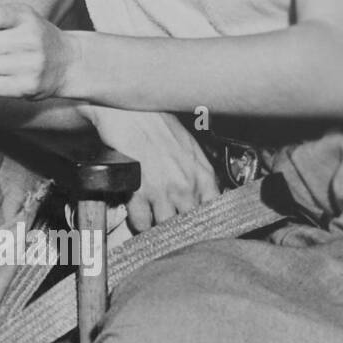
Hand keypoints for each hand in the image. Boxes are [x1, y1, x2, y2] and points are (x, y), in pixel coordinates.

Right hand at [85, 108, 220, 232]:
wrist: (128, 112)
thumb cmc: (154, 122)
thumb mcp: (187, 145)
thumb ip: (196, 170)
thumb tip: (199, 191)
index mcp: (201, 172)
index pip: (214, 211)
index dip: (205, 222)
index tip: (197, 227)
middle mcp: (186, 184)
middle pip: (189, 224)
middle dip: (180, 228)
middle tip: (172, 229)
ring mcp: (163, 190)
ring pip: (165, 226)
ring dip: (158, 228)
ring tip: (153, 224)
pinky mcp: (139, 191)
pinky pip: (141, 222)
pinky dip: (138, 222)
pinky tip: (138, 215)